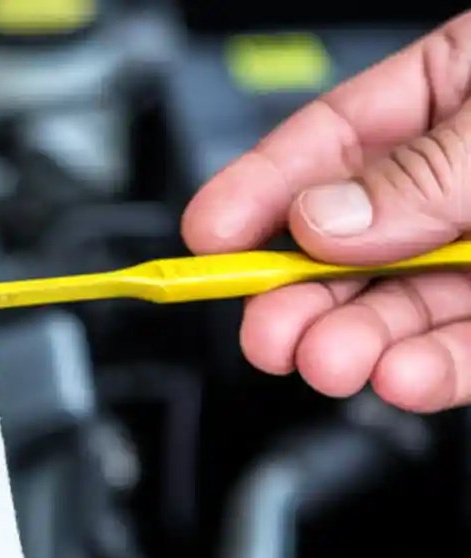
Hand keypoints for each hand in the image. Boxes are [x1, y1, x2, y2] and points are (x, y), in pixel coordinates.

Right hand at [183, 12, 470, 412]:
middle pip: (353, 241)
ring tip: (331, 363)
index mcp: (457, 88)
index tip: (205, 237)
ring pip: (406, 304)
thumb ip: (424, 169)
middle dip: (300, 293)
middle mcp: (464, 177)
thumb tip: (322, 220)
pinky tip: (403, 376)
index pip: (332, 140)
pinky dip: (436, 369)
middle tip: (266, 330)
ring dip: (359, 342)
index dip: (257, 191)